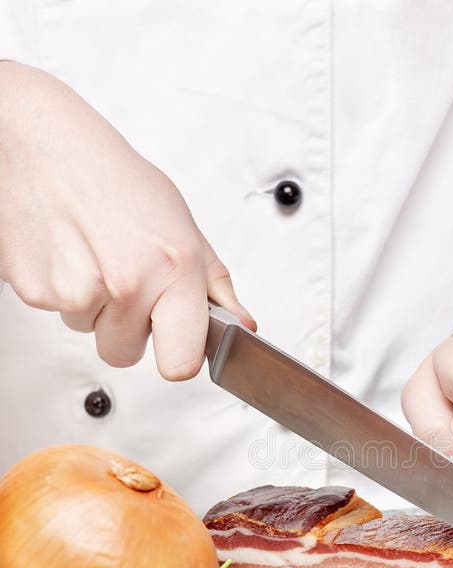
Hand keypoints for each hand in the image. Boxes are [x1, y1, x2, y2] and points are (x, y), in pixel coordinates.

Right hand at [0, 63, 254, 379]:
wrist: (46, 143)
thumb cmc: (117, 180)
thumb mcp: (183, 227)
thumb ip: (215, 286)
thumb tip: (242, 327)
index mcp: (174, 269)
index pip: (181, 364)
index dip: (178, 356)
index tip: (175, 342)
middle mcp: (127, 283)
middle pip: (125, 355)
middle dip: (126, 327)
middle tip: (125, 279)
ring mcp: (78, 289)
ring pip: (89, 333)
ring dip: (93, 307)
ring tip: (95, 257)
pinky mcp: (36, 289)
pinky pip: (57, 314)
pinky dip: (61, 290)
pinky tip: (69, 253)